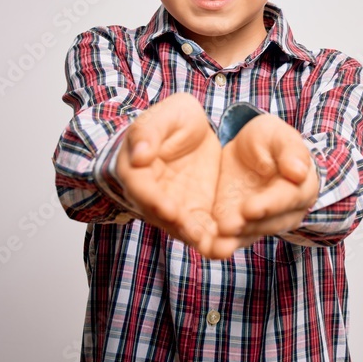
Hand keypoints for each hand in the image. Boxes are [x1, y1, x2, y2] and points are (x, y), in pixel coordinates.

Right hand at [115, 93, 221, 254]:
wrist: (194, 131)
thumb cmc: (174, 119)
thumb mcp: (166, 115)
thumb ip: (149, 132)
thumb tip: (139, 155)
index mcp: (136, 169)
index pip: (141, 187)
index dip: (153, 199)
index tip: (169, 209)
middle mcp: (151, 193)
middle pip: (161, 215)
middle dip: (179, 226)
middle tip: (196, 235)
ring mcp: (173, 205)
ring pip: (181, 227)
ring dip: (196, 238)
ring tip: (213, 246)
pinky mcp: (194, 211)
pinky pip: (202, 227)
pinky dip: (212, 238)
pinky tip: (226, 246)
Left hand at [209, 114, 319, 258]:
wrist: (248, 151)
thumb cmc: (269, 140)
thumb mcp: (278, 136)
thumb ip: (290, 150)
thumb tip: (299, 172)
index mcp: (300, 188)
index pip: (286, 198)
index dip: (269, 205)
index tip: (250, 209)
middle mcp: (286, 212)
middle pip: (268, 223)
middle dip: (247, 227)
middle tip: (226, 228)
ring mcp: (263, 223)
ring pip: (249, 235)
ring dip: (231, 242)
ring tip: (214, 246)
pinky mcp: (241, 228)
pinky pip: (231, 239)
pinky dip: (218, 244)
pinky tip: (204, 247)